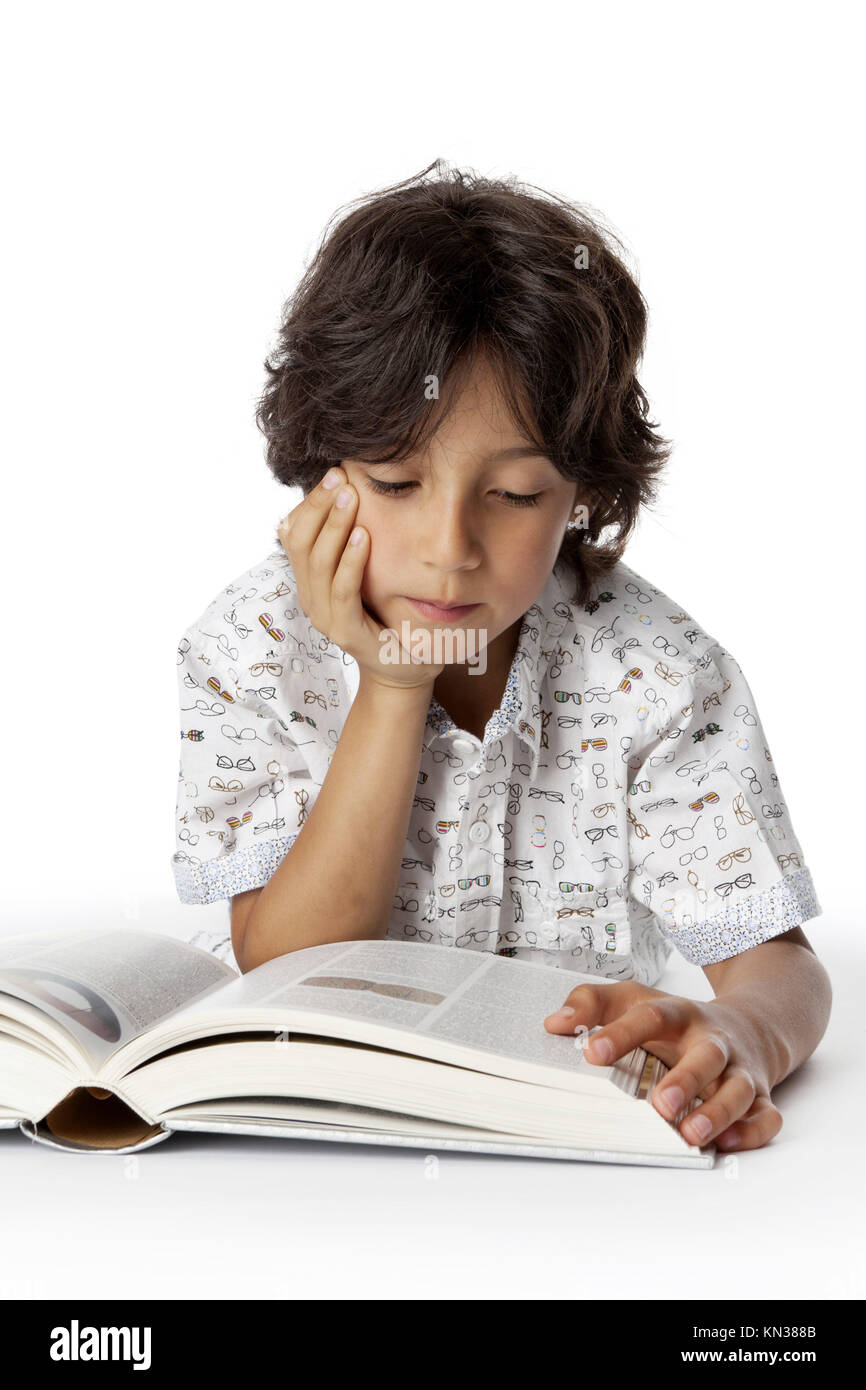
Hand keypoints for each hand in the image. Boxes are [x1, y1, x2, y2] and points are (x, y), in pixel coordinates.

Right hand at [278, 466, 444, 690]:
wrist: (404, 669)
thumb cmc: (388, 615)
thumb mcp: (366, 573)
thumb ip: (353, 543)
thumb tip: (353, 494)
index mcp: (310, 580)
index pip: (294, 533)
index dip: (310, 502)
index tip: (333, 473)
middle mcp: (310, 597)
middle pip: (300, 542)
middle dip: (319, 506)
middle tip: (339, 477)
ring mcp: (324, 617)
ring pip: (318, 564)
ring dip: (334, 527)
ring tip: (350, 498)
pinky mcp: (346, 633)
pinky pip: (342, 591)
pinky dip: (350, 562)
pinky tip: (364, 536)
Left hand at [544, 980, 781, 1151]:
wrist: (749, 1025)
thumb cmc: (679, 1022)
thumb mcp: (635, 999)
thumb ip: (593, 1002)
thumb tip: (556, 1022)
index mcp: (679, 1014)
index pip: (652, 1016)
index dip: (621, 1032)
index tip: (591, 1052)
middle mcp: (713, 1041)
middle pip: (706, 1054)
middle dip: (685, 1079)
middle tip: (659, 1103)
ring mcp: (740, 1069)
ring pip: (739, 1089)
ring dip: (718, 1112)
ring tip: (689, 1132)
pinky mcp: (760, 1096)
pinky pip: (766, 1116)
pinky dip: (753, 1131)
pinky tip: (728, 1143)